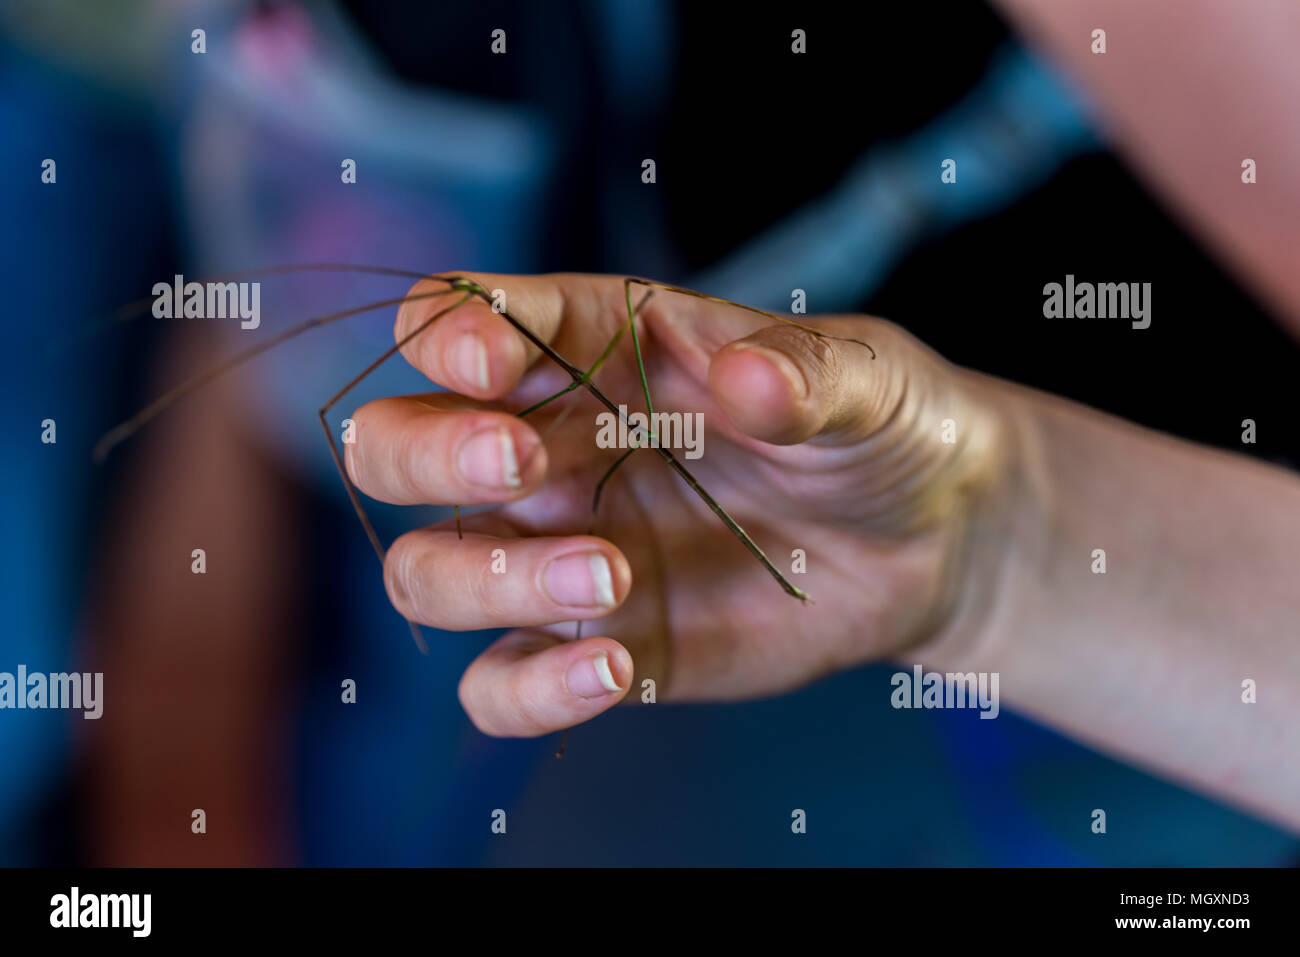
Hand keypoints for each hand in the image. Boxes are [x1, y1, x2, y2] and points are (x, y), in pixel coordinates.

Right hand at [345, 272, 1015, 736]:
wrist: (926, 540)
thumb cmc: (876, 426)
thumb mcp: (862, 377)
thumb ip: (806, 373)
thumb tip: (746, 381)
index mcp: (590, 350)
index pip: (463, 321)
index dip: (448, 332)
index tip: (492, 362)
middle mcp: (550, 448)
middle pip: (398, 447)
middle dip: (429, 455)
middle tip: (517, 464)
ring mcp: (560, 552)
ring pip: (431, 572)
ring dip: (486, 579)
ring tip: (611, 575)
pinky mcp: (593, 644)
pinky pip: (502, 683)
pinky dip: (530, 690)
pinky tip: (615, 667)